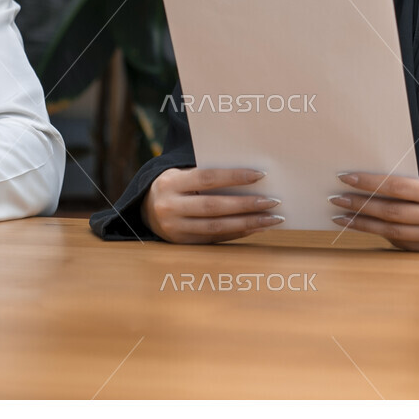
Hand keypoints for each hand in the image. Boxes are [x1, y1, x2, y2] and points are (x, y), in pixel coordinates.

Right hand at [140, 167, 284, 243]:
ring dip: (247, 223)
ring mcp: (173, 228)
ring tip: (271, 219)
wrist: (145, 209)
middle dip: (246, 205)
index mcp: (171, 183)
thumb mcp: (183, 175)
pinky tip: (255, 228)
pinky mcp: (181, 243)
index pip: (207, 178)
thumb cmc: (175, 186)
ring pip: (216, 227)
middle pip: (214, 206)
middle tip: (273, 201)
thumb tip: (251, 179)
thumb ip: (208, 177)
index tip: (260, 175)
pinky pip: (214, 239)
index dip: (234, 177)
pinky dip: (237, 233)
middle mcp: (170, 206)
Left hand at [331, 172, 418, 251]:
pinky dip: (380, 235)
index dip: (370, 182)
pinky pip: (400, 244)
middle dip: (360, 204)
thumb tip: (374, 186)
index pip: (397, 186)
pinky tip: (364, 227)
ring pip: (390, 231)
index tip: (346, 178)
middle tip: (336, 198)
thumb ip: (413, 188)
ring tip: (341, 216)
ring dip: (362, 223)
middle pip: (390, 211)